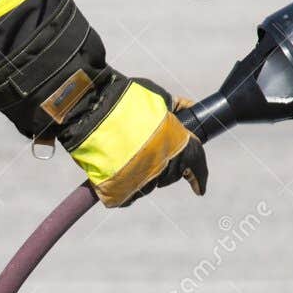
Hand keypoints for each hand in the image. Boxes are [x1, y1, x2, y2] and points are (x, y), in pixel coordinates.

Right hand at [63, 77, 207, 207]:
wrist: (92, 109)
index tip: (199, 189)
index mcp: (181, 145)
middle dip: (166, 167)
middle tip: (151, 150)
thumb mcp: (157, 96)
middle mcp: (166, 166)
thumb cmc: (125, 100)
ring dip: (144, 175)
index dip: (199, 177)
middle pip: (171, 175)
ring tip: (129, 155)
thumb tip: (189, 106)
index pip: (196, 165)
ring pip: (149, 185)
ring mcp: (144, 181)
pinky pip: (128, 196)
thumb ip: (174, 106)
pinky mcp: (122, 192)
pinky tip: (119, 174)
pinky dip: (126, 188)